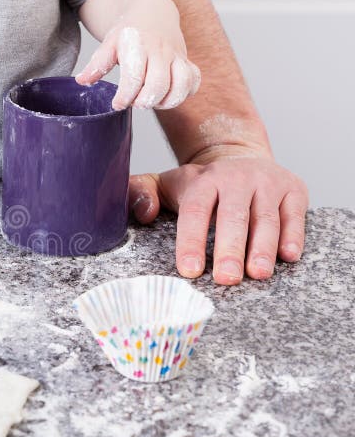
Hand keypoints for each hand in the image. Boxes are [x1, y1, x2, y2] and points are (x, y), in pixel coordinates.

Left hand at [76, 24, 200, 110]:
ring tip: (152, 102)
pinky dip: (185, 93)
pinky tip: (169, 95)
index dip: (125, 95)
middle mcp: (160, 51)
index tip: (117, 104)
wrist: (152, 12)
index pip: (134, 76)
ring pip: (182, 84)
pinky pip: (194, 80)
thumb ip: (97, 63)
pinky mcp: (186, 61)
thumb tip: (81, 81)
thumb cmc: (129, 32)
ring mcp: (176, 56)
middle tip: (135, 103)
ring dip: (167, 101)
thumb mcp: (110, 43)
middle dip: (145, 101)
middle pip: (159, 84)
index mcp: (139, 46)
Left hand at [129, 149, 307, 284]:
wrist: (240, 158)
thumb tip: (144, 213)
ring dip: (262, 248)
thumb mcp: (166, 183)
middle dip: (229, 249)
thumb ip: (142, 193)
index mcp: (204, 181)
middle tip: (226, 278)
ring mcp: (268, 182)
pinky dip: (293, 235)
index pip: (195, 211)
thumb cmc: (201, 186)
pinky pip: (295, 214)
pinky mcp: (294, 189)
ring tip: (258, 274)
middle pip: (233, 217)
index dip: (191, 240)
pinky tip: (287, 256)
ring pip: (265, 218)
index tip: (189, 269)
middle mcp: (237, 178)